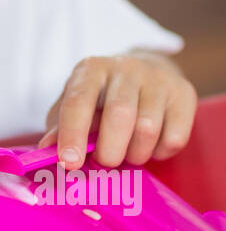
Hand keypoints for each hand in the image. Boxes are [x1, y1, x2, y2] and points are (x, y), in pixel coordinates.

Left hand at [37, 50, 196, 169]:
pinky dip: (160, 153)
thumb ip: (59, 126)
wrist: (145, 71)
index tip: (69, 163)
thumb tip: (46, 150)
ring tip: (128, 152)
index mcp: (91, 69)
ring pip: (148, 129)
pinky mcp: (184, 94)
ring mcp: (158, 79)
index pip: (79, 102)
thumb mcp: (75, 104)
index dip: (72, 134)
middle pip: (119, 116)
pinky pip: (174, 138)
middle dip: (110, 151)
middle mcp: (125, 68)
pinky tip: (151, 145)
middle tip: (106, 162)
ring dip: (135, 154)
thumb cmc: (101, 96)